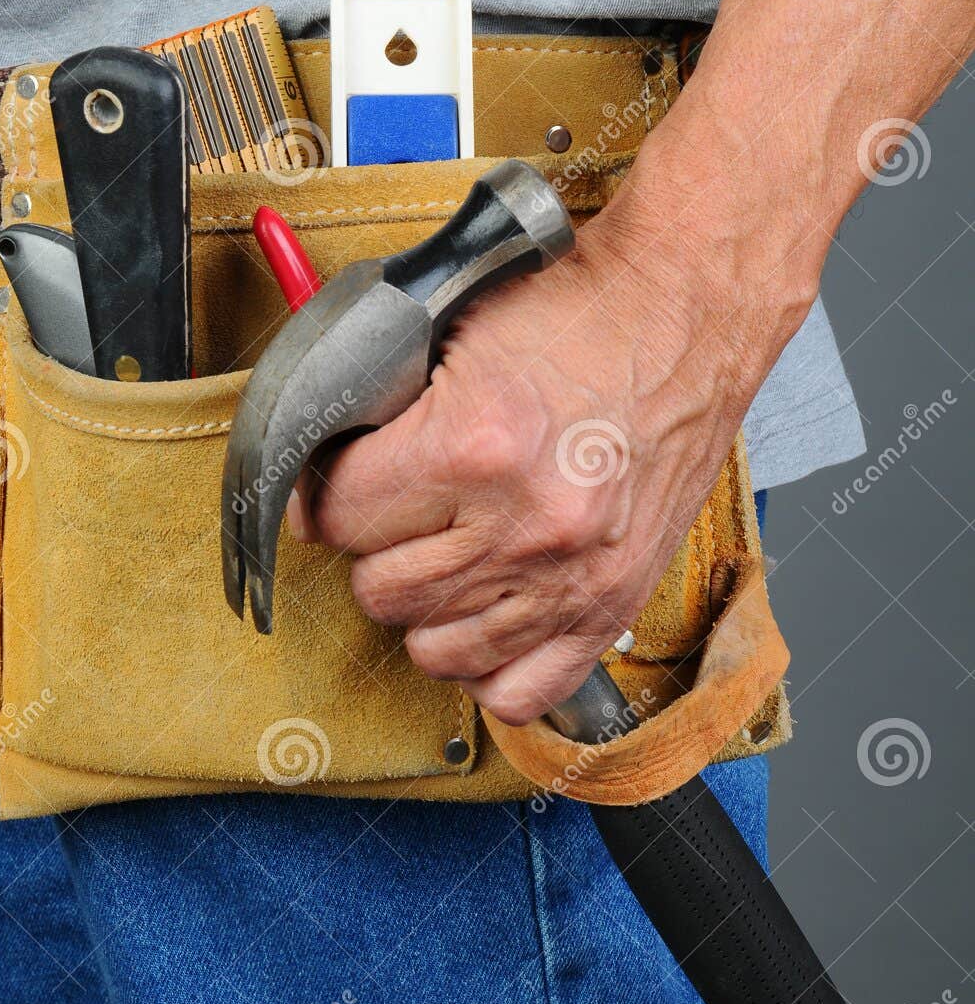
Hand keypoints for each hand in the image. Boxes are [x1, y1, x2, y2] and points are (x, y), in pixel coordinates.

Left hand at [291, 161, 808, 725]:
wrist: (687, 311)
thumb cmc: (578, 313)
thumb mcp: (452, 334)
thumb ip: (378, 412)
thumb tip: (315, 484)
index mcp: (474, 446)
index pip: (342, 518)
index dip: (328, 497)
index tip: (339, 488)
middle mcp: (522, 526)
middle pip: (382, 591)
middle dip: (378, 549)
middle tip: (404, 512)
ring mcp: (570, 578)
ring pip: (435, 650)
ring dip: (426, 609)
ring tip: (446, 559)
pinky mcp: (611, 607)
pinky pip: (517, 693)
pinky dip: (486, 667)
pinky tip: (483, 616)